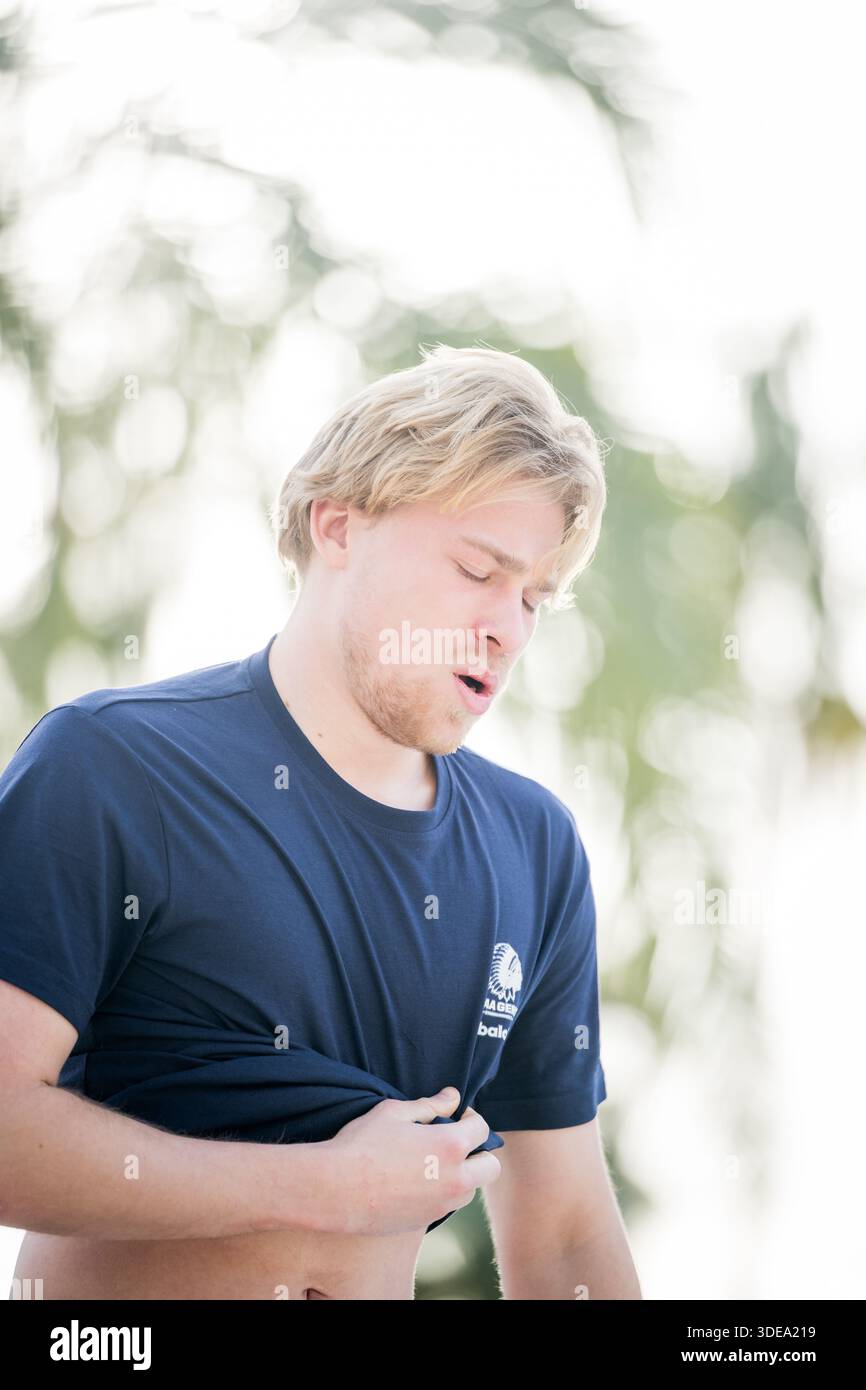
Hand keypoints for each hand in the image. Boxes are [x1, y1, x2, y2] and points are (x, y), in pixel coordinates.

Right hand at [325, 1086, 501, 1235]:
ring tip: (434, 1164)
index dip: (472, 1119)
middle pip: (490, 1168)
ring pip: (469, 1191)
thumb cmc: (361, 1144)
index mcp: (450, 1146)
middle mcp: (454, 1179)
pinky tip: (416, 1183)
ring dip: (462, 1176)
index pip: (483, 1130)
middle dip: (480, 1153)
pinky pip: (445, 1207)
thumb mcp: (393, 1112)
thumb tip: (452, 1097)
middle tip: (457, 1144)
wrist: (334, 1189)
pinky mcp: (425, 1223)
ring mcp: (441, 1205)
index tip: (458, 1116)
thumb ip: (429, 1105)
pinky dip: (441, 1194)